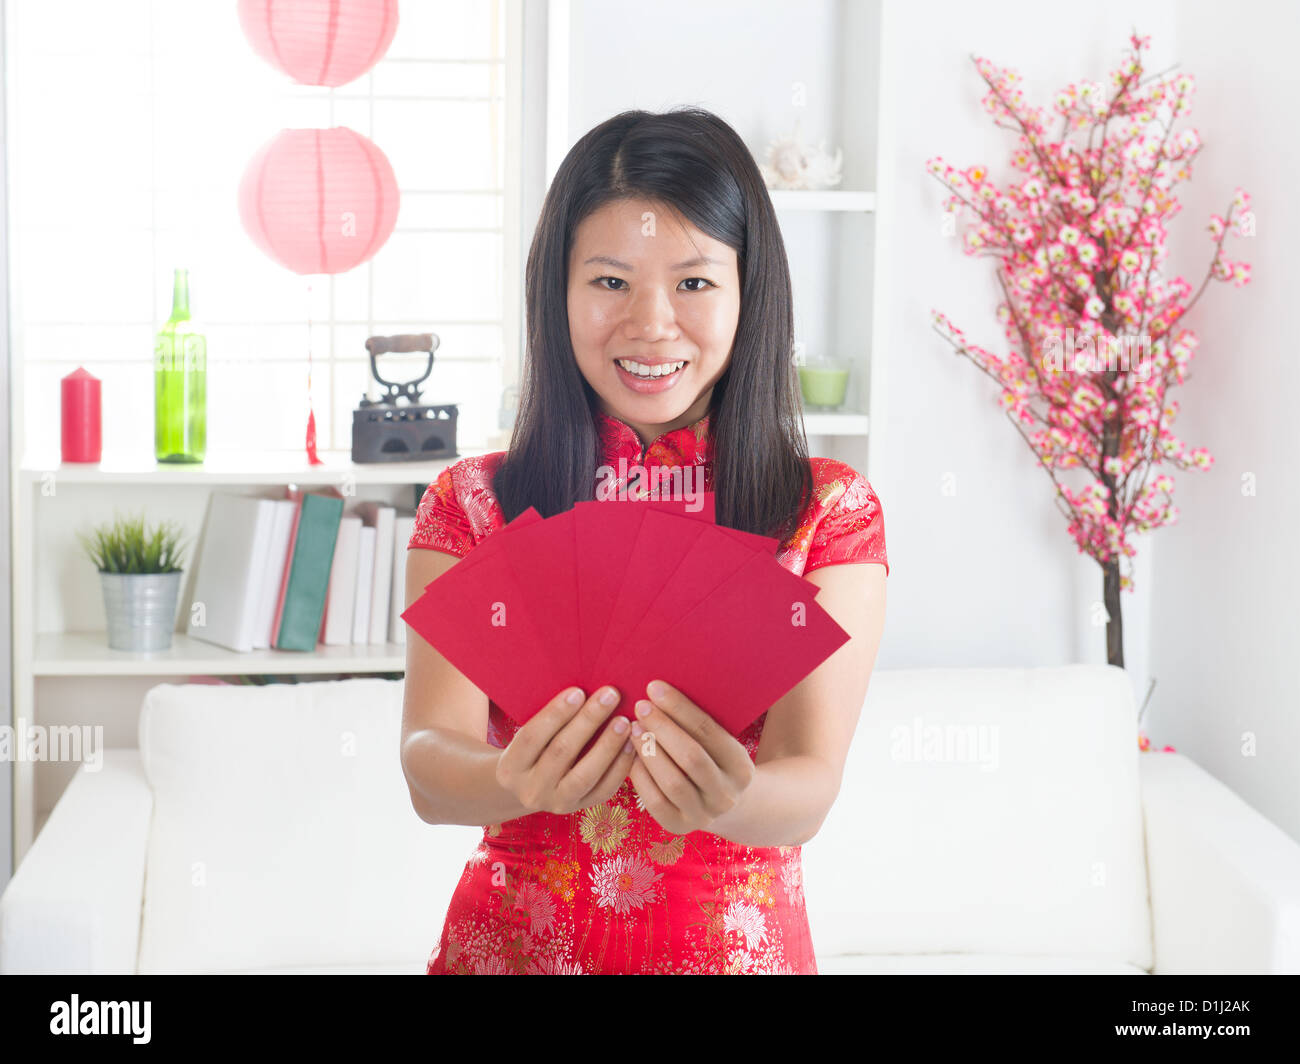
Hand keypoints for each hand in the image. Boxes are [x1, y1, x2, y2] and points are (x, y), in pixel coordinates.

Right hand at [495, 686, 636, 815]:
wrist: (528, 788)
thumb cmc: (531, 749)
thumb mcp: (524, 735)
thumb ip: (532, 716)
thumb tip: (554, 684)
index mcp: (509, 767)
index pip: (532, 737)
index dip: (555, 713)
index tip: (578, 691)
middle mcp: (531, 790)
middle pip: (561, 752)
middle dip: (588, 721)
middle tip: (610, 695)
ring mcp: (556, 803)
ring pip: (585, 775)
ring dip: (607, 746)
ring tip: (624, 721)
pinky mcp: (580, 808)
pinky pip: (604, 790)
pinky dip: (620, 766)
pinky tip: (631, 744)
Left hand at [627, 680, 755, 834]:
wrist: (725, 805)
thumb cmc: (713, 760)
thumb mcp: (719, 744)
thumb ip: (697, 724)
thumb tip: (659, 690)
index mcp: (740, 766)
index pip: (708, 731)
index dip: (679, 708)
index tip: (654, 687)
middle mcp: (726, 794)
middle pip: (690, 756)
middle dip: (662, 727)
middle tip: (640, 707)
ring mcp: (703, 815)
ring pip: (671, 780)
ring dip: (648, 750)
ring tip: (633, 728)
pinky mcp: (679, 826)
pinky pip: (654, 800)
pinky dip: (640, 775)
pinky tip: (632, 755)